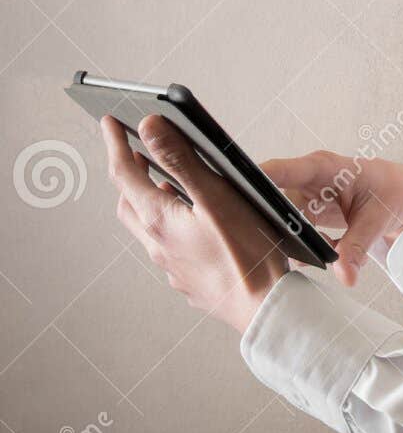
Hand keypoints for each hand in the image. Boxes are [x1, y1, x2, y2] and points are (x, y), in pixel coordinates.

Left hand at [102, 114, 292, 335]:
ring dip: (150, 204)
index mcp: (160, 221)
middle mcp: (158, 245)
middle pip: (129, 205)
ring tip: (169, 188)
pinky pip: (169, 250)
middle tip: (137, 156)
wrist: (264, 308)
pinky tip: (195, 228)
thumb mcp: (217, 198)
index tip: (109, 124)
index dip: (115, 145)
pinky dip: (171, 229)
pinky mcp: (190, 280)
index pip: (124, 175)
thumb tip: (150, 127)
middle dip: (128, 177)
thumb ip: (182, 161)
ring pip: (148, 229)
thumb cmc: (248, 254)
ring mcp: (172, 267)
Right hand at [257, 150, 402, 287]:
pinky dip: (302, 249)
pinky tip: (323, 252)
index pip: (283, 170)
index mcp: (325, 169)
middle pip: (272, 200)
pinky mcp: (306, 215)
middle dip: (266, 223)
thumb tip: (345, 275)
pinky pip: (293, 234)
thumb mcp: (379, 219)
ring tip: (304, 254)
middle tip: (265, 245)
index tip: (232, 192)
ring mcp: (305, 198)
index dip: (258, 179)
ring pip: (279, 221)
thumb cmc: (392, 192)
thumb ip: (359, 247)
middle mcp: (308, 181)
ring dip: (287, 241)